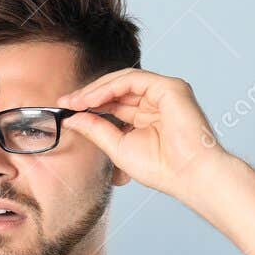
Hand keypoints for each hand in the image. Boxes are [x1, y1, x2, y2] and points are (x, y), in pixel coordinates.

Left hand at [59, 68, 229, 200]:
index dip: (88, 103)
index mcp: (146, 115)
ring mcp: (164, 92)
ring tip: (76, 101)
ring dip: (96, 90)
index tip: (66, 109)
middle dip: (88, 94)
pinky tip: (92, 99)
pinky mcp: (170, 87)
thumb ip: (96, 129)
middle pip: (116, 88)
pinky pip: (133, 79)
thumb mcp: (117, 146)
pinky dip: (110, 87)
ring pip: (123, 80)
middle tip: (66, 102)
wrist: (188, 175)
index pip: (113, 102)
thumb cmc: (161, 168)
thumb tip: (72, 118)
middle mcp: (156, 101)